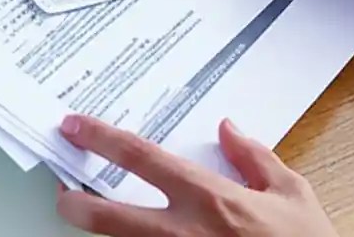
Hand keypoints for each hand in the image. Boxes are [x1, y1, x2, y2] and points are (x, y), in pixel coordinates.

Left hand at [55, 115, 337, 236]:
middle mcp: (184, 234)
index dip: (99, 137)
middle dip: (71, 202)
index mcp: (210, 199)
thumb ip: (255, 157)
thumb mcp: (293, 193)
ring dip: (101, 233)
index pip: (139, 157)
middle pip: (104, 217)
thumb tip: (229, 130)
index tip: (74, 127)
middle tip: (61, 191)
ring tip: (92, 216)